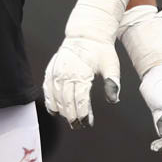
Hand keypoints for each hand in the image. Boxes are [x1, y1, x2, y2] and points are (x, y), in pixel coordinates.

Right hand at [43, 0, 126, 128]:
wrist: (86, 35)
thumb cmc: (100, 50)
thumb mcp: (111, 65)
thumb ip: (112, 83)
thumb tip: (114, 99)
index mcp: (81, 74)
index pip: (80, 100)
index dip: (83, 114)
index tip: (87, 123)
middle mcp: (66, 74)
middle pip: (67, 101)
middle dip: (72, 116)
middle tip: (78, 126)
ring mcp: (57, 72)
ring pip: (56, 96)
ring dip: (61, 110)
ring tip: (68, 119)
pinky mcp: (52, 70)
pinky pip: (47, 88)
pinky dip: (49, 99)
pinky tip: (53, 109)